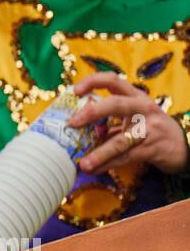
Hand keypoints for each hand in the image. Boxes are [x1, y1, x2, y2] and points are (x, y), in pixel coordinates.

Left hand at [69, 72, 189, 175]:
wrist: (181, 144)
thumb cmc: (149, 128)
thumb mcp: (133, 115)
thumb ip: (108, 118)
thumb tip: (73, 127)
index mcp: (135, 97)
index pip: (114, 81)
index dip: (94, 82)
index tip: (75, 90)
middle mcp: (143, 109)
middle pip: (117, 104)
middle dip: (93, 112)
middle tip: (72, 122)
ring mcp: (149, 128)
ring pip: (121, 140)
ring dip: (99, 153)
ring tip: (83, 164)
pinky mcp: (151, 148)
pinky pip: (125, 158)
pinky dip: (107, 165)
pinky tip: (93, 170)